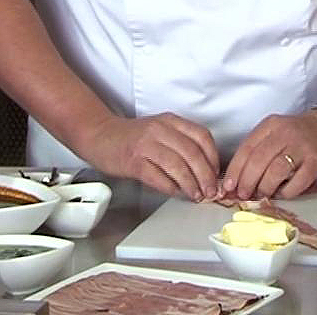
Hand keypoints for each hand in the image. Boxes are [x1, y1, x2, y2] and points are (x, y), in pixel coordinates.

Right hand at [76, 113, 220, 200]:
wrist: (99, 135)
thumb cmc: (132, 137)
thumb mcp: (160, 131)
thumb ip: (181, 144)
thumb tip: (204, 170)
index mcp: (170, 121)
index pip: (202, 136)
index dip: (213, 158)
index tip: (216, 173)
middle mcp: (159, 129)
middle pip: (192, 153)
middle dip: (205, 175)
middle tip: (210, 190)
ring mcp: (146, 144)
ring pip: (177, 165)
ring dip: (190, 184)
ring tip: (196, 195)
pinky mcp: (133, 161)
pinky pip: (158, 177)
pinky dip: (170, 188)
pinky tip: (176, 193)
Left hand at [219, 110, 316, 200]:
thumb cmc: (299, 134)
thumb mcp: (275, 132)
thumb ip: (258, 151)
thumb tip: (238, 180)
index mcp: (270, 125)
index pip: (246, 148)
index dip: (235, 170)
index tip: (229, 186)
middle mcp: (285, 133)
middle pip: (258, 160)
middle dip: (247, 182)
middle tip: (243, 195)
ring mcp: (302, 147)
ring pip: (276, 171)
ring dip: (265, 188)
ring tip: (262, 195)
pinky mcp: (316, 161)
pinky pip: (297, 181)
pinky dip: (287, 192)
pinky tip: (283, 194)